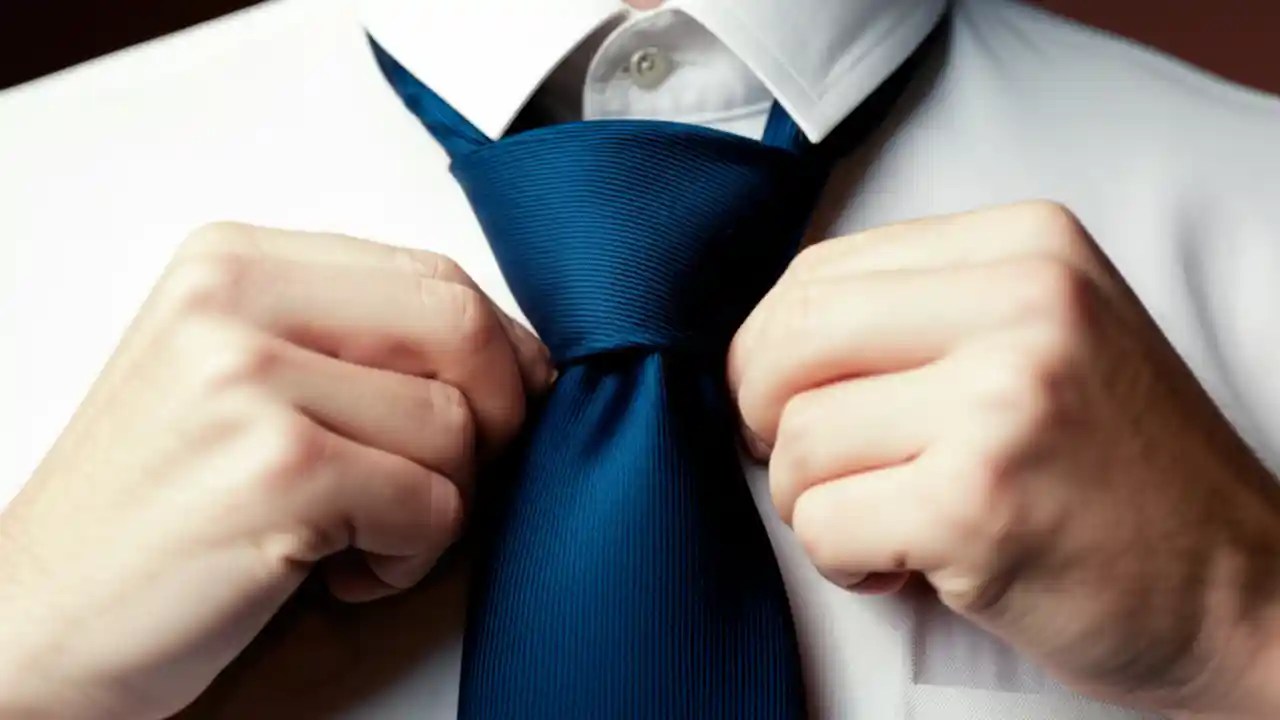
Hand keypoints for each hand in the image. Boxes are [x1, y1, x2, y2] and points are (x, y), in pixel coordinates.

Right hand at [0, 224, 552, 718]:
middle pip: (461, 327)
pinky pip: (433, 507)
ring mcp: (252, 379)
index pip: (433, 273)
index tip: (501, 407)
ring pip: (457, 428)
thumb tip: (516, 356)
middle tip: (453, 476)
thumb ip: (358, 344)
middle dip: (497, 415)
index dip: (498, 350)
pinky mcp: (278, 470)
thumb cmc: (157, 508)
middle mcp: (236, 301)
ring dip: (439, 505)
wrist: (40, 618)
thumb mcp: (242, 380)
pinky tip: (335, 571)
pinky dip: (408, 559)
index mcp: (235, 262)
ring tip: (358, 535)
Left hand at [728, 201, 1279, 717]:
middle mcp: (1024, 301)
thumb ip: (919, 311)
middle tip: (790, 461)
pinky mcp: (980, 501)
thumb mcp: (1041, 336)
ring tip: (880, 522)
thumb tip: (761, 339)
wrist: (1241, 591)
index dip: (769, 347)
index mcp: (1027, 244)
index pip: (820, 270)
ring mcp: (1006, 400)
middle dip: (758, 412)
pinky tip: (899, 567)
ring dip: (809, 501)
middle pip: (791, 336)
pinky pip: (823, 522)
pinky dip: (839, 560)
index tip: (781, 400)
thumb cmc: (1116, 472)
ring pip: (797, 437)